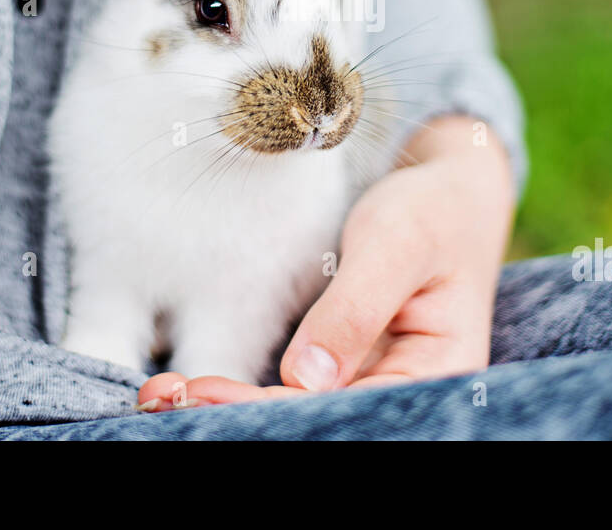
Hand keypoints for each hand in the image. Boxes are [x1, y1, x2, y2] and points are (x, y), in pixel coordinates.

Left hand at [136, 115, 514, 411]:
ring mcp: (373, 382)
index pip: (349, 408)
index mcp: (436, 374)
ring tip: (163, 394)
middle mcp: (403, 390)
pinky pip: (296, 390)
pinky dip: (245, 389)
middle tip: (164, 396)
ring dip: (234, 408)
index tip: (206, 392)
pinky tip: (194, 385)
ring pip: (300, 411)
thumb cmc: (431, 212)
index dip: (275, 408)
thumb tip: (306, 378)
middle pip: (319, 420)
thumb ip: (355, 309)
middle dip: (242, 415)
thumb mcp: (396, 245)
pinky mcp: (346, 366)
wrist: (448, 192)